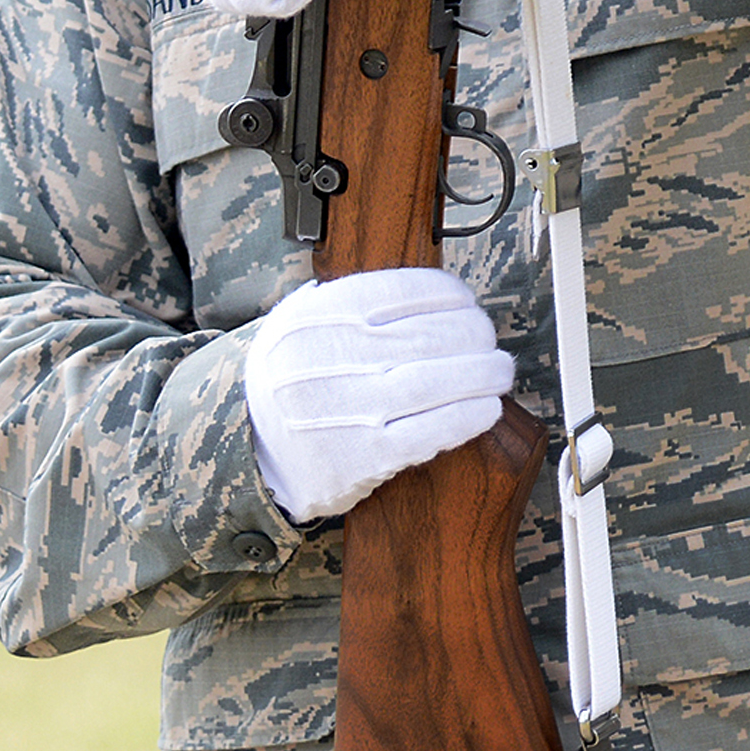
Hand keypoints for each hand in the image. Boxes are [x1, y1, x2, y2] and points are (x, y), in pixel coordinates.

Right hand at [243, 268, 517, 521]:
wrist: (248, 450)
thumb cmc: (291, 381)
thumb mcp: (298, 324)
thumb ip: (351, 300)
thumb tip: (434, 291)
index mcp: (311, 317)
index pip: (398, 291)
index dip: (448, 296)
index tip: (468, 304)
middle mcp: (321, 359)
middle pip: (423, 336)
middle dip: (473, 336)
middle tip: (491, 343)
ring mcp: (340, 410)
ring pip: (430, 381)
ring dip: (480, 375)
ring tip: (500, 373)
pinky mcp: (357, 459)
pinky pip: (424, 433)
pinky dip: (464, 418)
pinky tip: (486, 410)